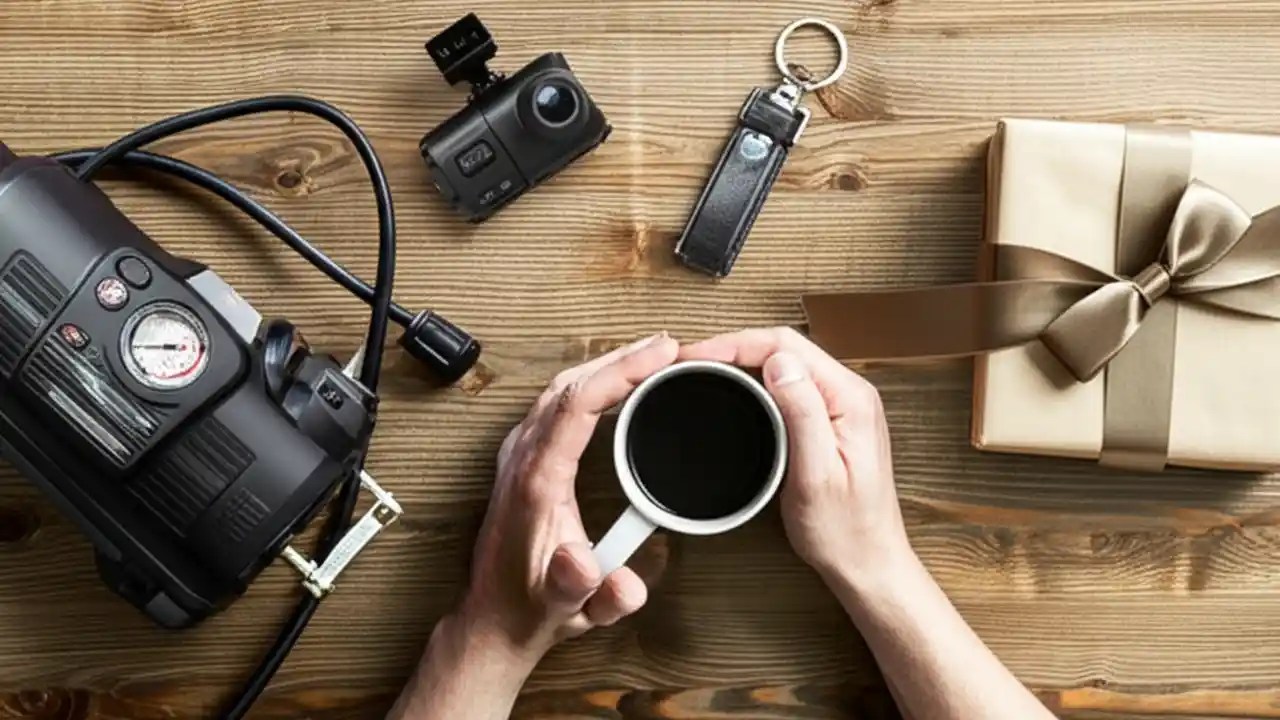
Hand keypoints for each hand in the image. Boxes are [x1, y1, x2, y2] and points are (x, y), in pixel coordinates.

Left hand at [458, 332, 678, 669]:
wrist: (495, 619)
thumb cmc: (534, 608)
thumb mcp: (571, 608)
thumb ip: (590, 590)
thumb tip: (591, 564)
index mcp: (537, 482)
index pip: (578, 404)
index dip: (622, 371)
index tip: (662, 355)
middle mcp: (522, 459)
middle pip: (570, 383)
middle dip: (621, 357)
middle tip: (669, 347)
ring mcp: (519, 456)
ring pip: (561, 388)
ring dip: (606, 366)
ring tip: (651, 357)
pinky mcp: (523, 460)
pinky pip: (557, 404)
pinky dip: (591, 384)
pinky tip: (616, 384)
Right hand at [680, 327, 912, 589]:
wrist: (867, 563)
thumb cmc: (845, 530)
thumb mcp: (817, 474)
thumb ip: (802, 413)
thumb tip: (778, 362)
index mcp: (849, 399)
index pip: (787, 346)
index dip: (737, 343)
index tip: (698, 354)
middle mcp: (850, 394)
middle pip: (785, 348)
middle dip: (735, 346)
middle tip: (690, 358)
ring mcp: (841, 406)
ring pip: (785, 364)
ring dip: (744, 360)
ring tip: (704, 367)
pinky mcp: (830, 421)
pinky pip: (789, 385)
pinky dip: (757, 381)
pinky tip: (735, 389)